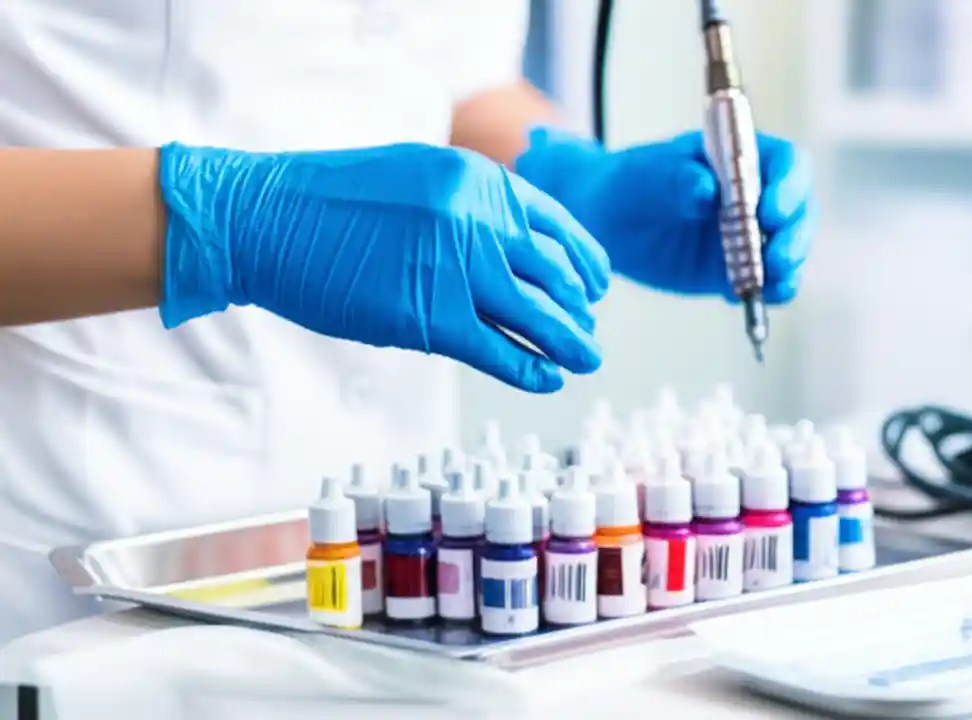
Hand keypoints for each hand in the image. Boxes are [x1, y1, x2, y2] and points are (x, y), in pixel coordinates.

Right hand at [159, 142, 609, 392]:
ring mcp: (458, 268)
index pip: (555, 225)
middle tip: (588, 330)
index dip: (584, 261)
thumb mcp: (416, 178)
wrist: (265, 220)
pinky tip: (548, 379)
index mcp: (477, 180)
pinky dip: (530, 369)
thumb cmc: (329, 203)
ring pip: (538, 316)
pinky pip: (501, 350)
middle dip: (579, 308)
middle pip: (554, 273)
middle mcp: (478, 220)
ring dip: (569, 343)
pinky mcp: (432, 318)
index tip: (595, 285)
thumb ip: (468, 206)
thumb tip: (512, 246)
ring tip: (586, 360)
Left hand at [516, 128, 812, 302]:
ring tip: (763, 284)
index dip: (788, 186)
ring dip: (786, 269)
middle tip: (773, 260)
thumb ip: (675, 178)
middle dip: (793, 236)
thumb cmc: (629, 184)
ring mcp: (750, 233)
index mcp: (741, 156)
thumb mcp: (645, 175)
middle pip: (798, 210)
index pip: (785, 163)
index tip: (769, 212)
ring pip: (789, 250)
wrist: (606, 220)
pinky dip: (767, 293)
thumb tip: (706, 189)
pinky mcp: (738, 268)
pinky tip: (746, 298)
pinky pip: (767, 282)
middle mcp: (756, 193)